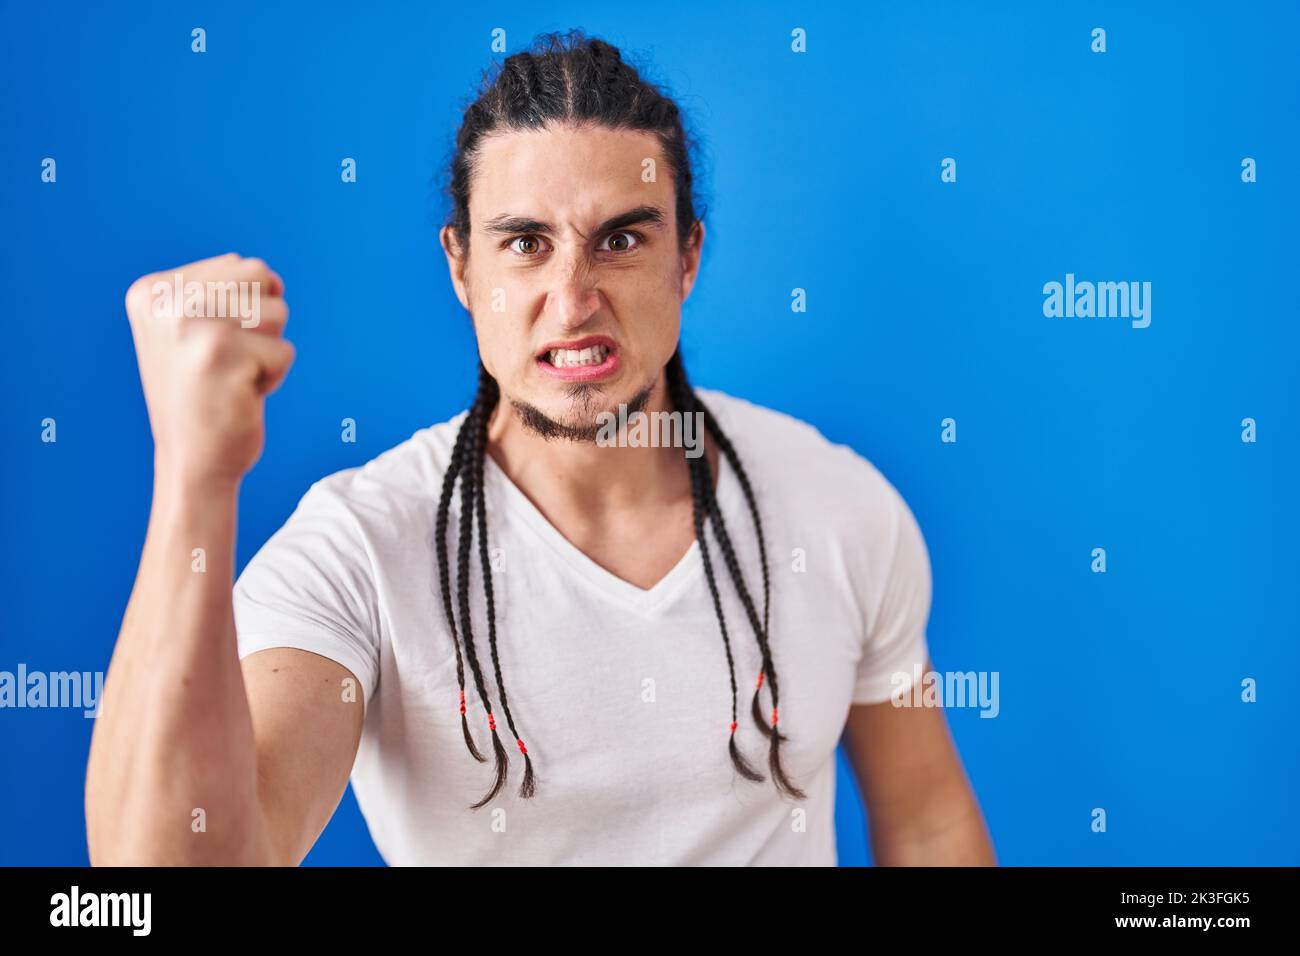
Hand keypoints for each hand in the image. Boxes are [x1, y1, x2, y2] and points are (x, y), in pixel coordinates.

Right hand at [124, 253, 294, 487]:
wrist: (192, 462)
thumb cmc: (205, 394)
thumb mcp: (195, 331)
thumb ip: (223, 290)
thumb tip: (267, 274)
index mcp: (152, 290)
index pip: (241, 265)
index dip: (247, 309)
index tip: (212, 348)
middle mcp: (165, 302)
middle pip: (262, 277)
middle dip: (263, 323)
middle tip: (228, 362)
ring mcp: (190, 327)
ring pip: (278, 311)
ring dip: (268, 350)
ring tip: (233, 377)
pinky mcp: (221, 355)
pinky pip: (285, 351)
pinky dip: (273, 377)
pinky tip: (241, 396)